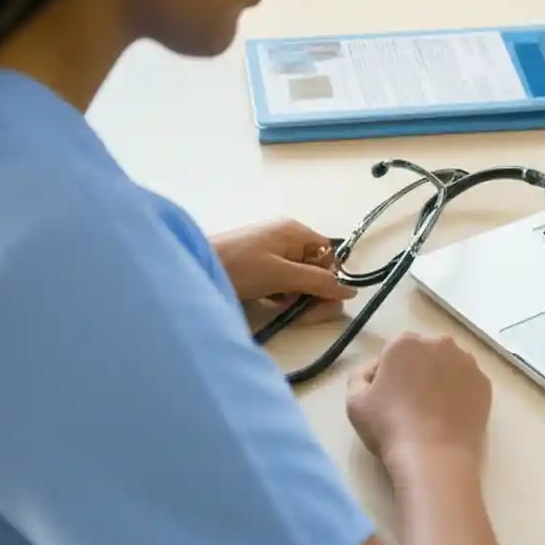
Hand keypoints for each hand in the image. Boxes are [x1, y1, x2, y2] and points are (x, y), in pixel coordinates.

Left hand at [211, 218, 356, 322]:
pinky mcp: (258, 266)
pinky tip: (266, 302)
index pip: (329, 257)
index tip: (317, 301)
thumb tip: (351, 290)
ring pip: (299, 279)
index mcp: (296, 232)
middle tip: (298, 312)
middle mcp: (287, 238)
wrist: (193, 268)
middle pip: (316, 269)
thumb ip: (318, 283)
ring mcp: (271, 252)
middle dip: (310, 292)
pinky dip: (278, 295)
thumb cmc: (238, 267)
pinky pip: (281, 282)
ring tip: (276, 305)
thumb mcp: (282, 276)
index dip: (327, 280)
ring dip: (293, 296)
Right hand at [347, 333, 492, 473]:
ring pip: (449, 366)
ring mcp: (467, 363)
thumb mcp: (355, 401)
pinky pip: (468, 383)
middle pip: (424, 354)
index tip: (389, 396)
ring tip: (434, 411)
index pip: (394, 351)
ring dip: (441, 379)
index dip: (390, 373)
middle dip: (418, 371)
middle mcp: (439, 344)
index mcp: (405, 343)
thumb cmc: (389, 427)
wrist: (434, 457)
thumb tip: (375, 369)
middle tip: (412, 403)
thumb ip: (360, 375)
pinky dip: (460, 393)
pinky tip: (451, 415)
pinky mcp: (485, 383)